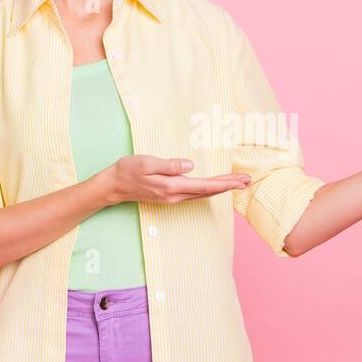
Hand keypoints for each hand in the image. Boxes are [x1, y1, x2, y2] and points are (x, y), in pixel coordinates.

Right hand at [100, 155, 251, 204]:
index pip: (205, 185)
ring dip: (222, 188)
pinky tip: (217, 187)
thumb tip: (189, 165)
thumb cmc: (128, 170)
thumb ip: (169, 165)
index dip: (225, 183)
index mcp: (172, 187)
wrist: (114, 185)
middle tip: (248, 181)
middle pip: (209, 191)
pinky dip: (210, 189)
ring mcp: (174, 198)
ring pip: (204, 194)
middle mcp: (176, 195)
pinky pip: (196, 194)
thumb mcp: (147, 163)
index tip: (240, 180)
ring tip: (238, 183)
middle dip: (229, 186)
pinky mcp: (171, 196)